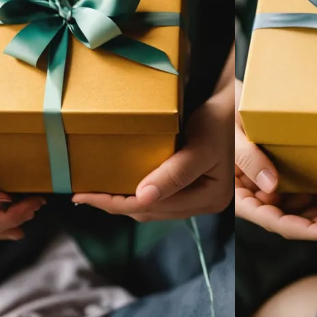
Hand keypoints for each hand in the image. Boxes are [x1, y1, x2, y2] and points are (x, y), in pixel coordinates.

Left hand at [73, 83, 235, 220]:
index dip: (118, 203)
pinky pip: (160, 198)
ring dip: (125, 201)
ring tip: (96, 191)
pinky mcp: (194, 187)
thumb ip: (175, 173)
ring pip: (154, 208)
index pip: (155, 207)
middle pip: (152, 212)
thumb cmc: (220, 119)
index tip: (85, 194)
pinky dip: (137, 192)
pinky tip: (121, 185)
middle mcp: (208, 203)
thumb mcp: (200, 146)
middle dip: (117, 204)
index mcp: (212, 197)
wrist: (233, 104)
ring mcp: (201, 197)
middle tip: (83, 192)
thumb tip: (143, 197)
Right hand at [234, 86, 316, 240]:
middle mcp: (252, 195)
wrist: (225, 95)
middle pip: (286, 219)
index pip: (269, 218)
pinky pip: (300, 194)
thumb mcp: (233, 130)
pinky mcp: (277, 176)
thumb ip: (248, 158)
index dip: (298, 228)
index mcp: (237, 191)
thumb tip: (273, 187)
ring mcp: (265, 187)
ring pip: (296, 210)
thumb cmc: (224, 109)